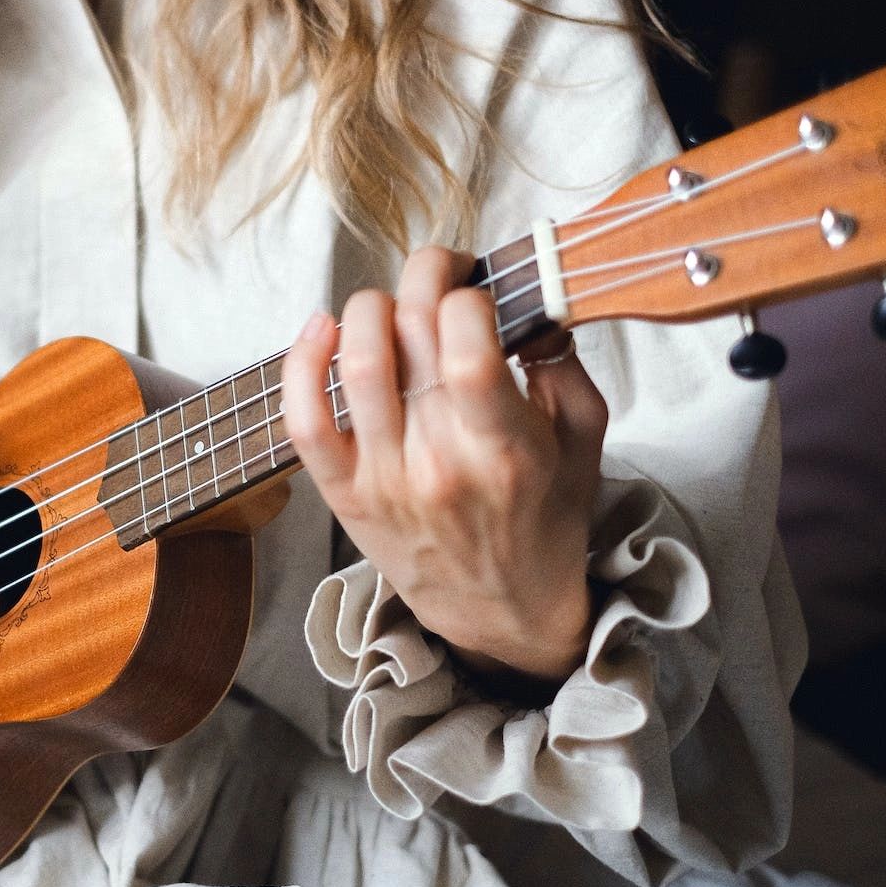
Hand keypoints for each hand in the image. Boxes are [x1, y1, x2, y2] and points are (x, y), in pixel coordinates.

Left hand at [280, 247, 606, 683]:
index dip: (468, 294)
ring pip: (357, 361)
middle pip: (411, 334)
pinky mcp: (342, 490)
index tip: (479, 290)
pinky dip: (301, 364)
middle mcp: (439, 460)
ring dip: (370, 308)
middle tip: (441, 277)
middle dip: (425, 279)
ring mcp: (384, 476)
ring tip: (395, 306)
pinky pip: (304, 419)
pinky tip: (321, 328)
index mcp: (504, 447)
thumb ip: (565, 366)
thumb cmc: (543, 519)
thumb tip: (530, 302)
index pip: (467, 344)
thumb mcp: (584, 442)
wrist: (502, 609)